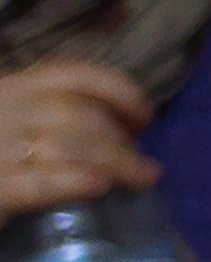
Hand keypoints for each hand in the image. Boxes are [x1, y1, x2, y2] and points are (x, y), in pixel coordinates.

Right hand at [0, 57, 157, 212]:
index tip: (145, 117)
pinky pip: (38, 182)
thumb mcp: (15, 125)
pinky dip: (73, 181)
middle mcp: (0, 110)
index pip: (72, 75)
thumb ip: (51, 118)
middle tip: (142, 166)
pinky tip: (99, 186)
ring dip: (116, 161)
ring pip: (67, 145)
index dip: (118, 91)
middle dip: (119, 139)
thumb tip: (121, 131)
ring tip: (139, 179)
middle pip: (76, 115)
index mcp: (7, 89)